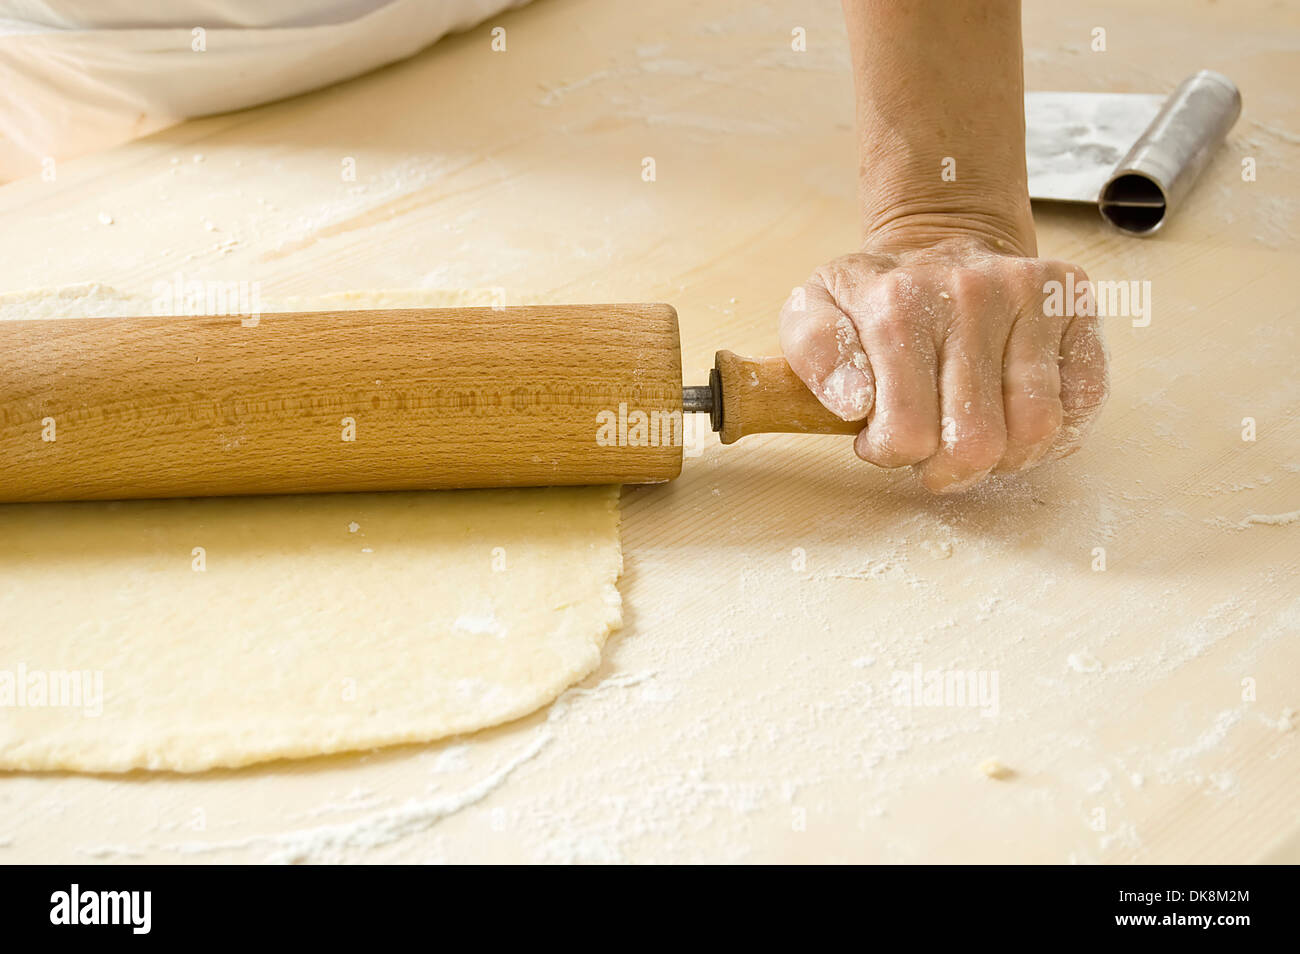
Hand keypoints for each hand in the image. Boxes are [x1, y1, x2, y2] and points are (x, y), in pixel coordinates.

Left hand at [779, 236, 1108, 492]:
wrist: (939, 237)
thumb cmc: (875, 295)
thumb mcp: (814, 309)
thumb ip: (815, 354)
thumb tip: (854, 403)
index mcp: (899, 305)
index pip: (907, 433)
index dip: (891, 454)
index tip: (883, 435)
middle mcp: (972, 294)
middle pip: (976, 443)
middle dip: (948, 469)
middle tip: (931, 451)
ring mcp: (1031, 296)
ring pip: (1036, 430)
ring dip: (1002, 458)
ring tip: (972, 437)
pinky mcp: (1074, 303)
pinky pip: (1083, 402)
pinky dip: (1050, 434)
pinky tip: (1013, 420)